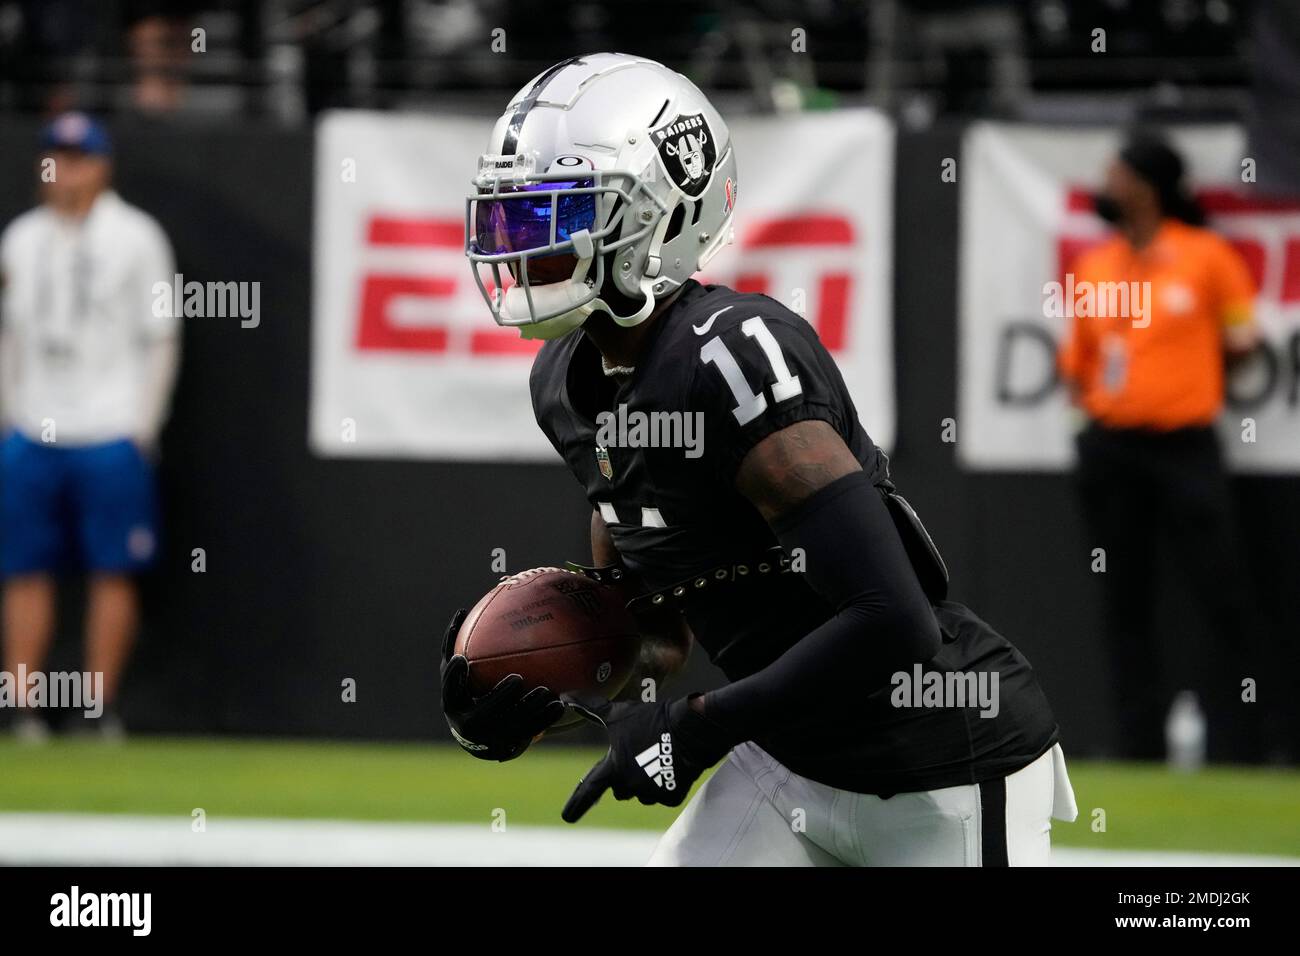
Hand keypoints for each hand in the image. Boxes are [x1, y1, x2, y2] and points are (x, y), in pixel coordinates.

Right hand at [440, 608, 564, 760]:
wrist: (476, 735)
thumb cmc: (466, 692)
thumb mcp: (457, 674)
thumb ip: (455, 647)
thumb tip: (462, 611)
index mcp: (454, 704)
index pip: (450, 690)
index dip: (454, 677)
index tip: (463, 660)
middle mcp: (468, 725)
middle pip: (484, 713)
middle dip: (500, 697)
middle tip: (517, 678)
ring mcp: (489, 738)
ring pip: (511, 726)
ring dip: (530, 709)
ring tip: (546, 692)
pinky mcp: (510, 745)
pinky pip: (530, 732)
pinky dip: (546, 719)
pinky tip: (561, 704)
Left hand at [560, 693, 736, 822]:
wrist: (691, 730)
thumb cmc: (652, 720)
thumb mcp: (619, 713)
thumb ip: (590, 708)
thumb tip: (565, 696)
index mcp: (614, 768)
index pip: (589, 790)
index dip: (576, 804)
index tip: (567, 817)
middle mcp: (629, 785)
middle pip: (620, 790)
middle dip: (624, 778)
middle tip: (638, 758)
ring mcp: (650, 793)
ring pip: (642, 793)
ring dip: (645, 781)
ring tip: (656, 758)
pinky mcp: (670, 796)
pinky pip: (663, 794)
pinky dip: (665, 782)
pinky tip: (671, 765)